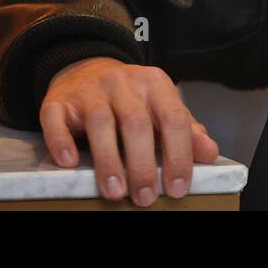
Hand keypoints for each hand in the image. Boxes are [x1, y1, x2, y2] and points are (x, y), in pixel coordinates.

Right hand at [39, 56, 220, 205]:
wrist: (85, 69)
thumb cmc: (130, 98)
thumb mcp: (161, 106)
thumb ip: (186, 129)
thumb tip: (210, 153)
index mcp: (155, 84)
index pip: (173, 118)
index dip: (178, 155)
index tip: (177, 188)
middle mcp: (123, 83)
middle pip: (137, 123)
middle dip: (142, 164)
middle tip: (145, 197)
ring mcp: (89, 90)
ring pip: (100, 122)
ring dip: (108, 160)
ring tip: (115, 191)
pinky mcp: (58, 101)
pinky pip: (57, 119)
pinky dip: (62, 142)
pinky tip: (70, 163)